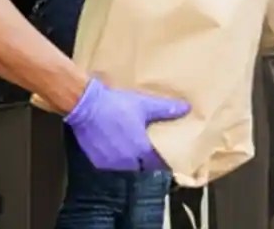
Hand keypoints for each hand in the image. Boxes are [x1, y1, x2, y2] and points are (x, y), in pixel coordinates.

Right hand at [64, 78, 190, 171]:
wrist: (86, 106)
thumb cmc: (117, 105)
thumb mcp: (145, 105)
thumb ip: (167, 109)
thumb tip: (187, 108)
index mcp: (141, 150)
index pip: (157, 165)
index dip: (162, 162)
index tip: (166, 159)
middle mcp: (127, 162)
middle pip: (141, 169)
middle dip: (146, 163)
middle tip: (149, 154)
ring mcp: (110, 164)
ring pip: (126, 169)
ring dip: (131, 163)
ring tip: (133, 152)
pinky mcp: (97, 162)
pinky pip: (112, 166)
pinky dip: (116, 161)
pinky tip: (117, 150)